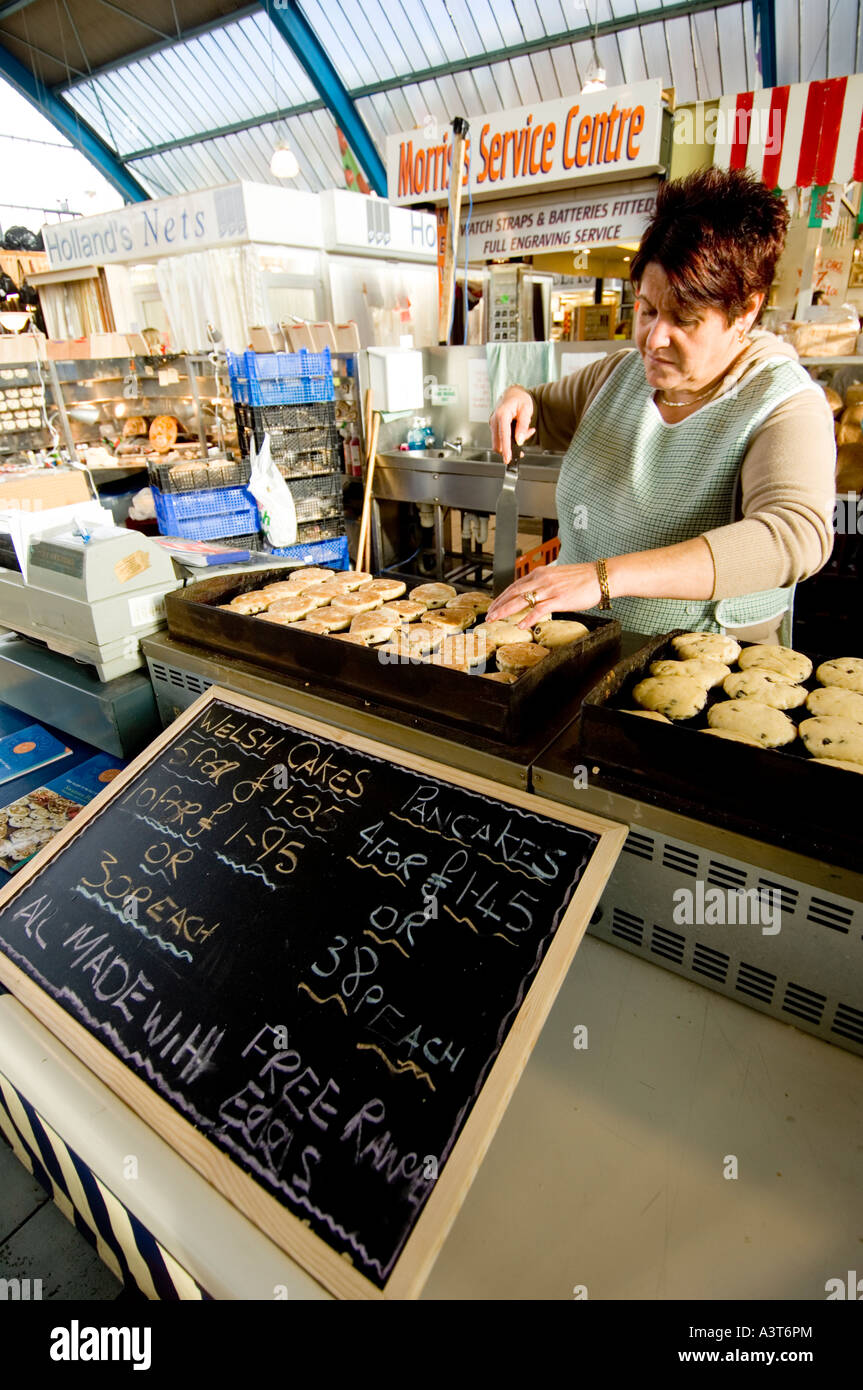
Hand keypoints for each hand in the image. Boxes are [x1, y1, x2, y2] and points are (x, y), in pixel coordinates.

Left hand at [486, 563, 603, 627]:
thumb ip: (544, 585)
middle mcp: (541, 579)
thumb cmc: (582, 578)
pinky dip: (528, 618)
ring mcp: (549, 589)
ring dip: (506, 610)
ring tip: (496, 619)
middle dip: (498, 604)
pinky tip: (520, 625)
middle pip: (513, 592)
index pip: (515, 585)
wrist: (599, 576)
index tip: (494, 605)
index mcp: (540, 573)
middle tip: (489, 615)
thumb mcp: (557, 577)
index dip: (502, 596)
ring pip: (521, 600)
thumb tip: (535, 596)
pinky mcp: (558, 599)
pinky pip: (539, 609)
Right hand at [489, 385, 534, 461]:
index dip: (506, 449)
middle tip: (525, 437)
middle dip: (511, 447)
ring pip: (499, 443)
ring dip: (512, 443)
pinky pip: (501, 439)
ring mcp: (493, 424)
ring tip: (525, 431)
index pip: (503, 435)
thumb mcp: (526, 410)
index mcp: (502, 414)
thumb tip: (519, 440)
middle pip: (497, 443)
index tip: (508, 458)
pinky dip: (510, 439)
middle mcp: (494, 420)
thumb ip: (523, 426)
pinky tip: (519, 432)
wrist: (513, 394)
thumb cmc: (520, 399)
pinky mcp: (495, 428)